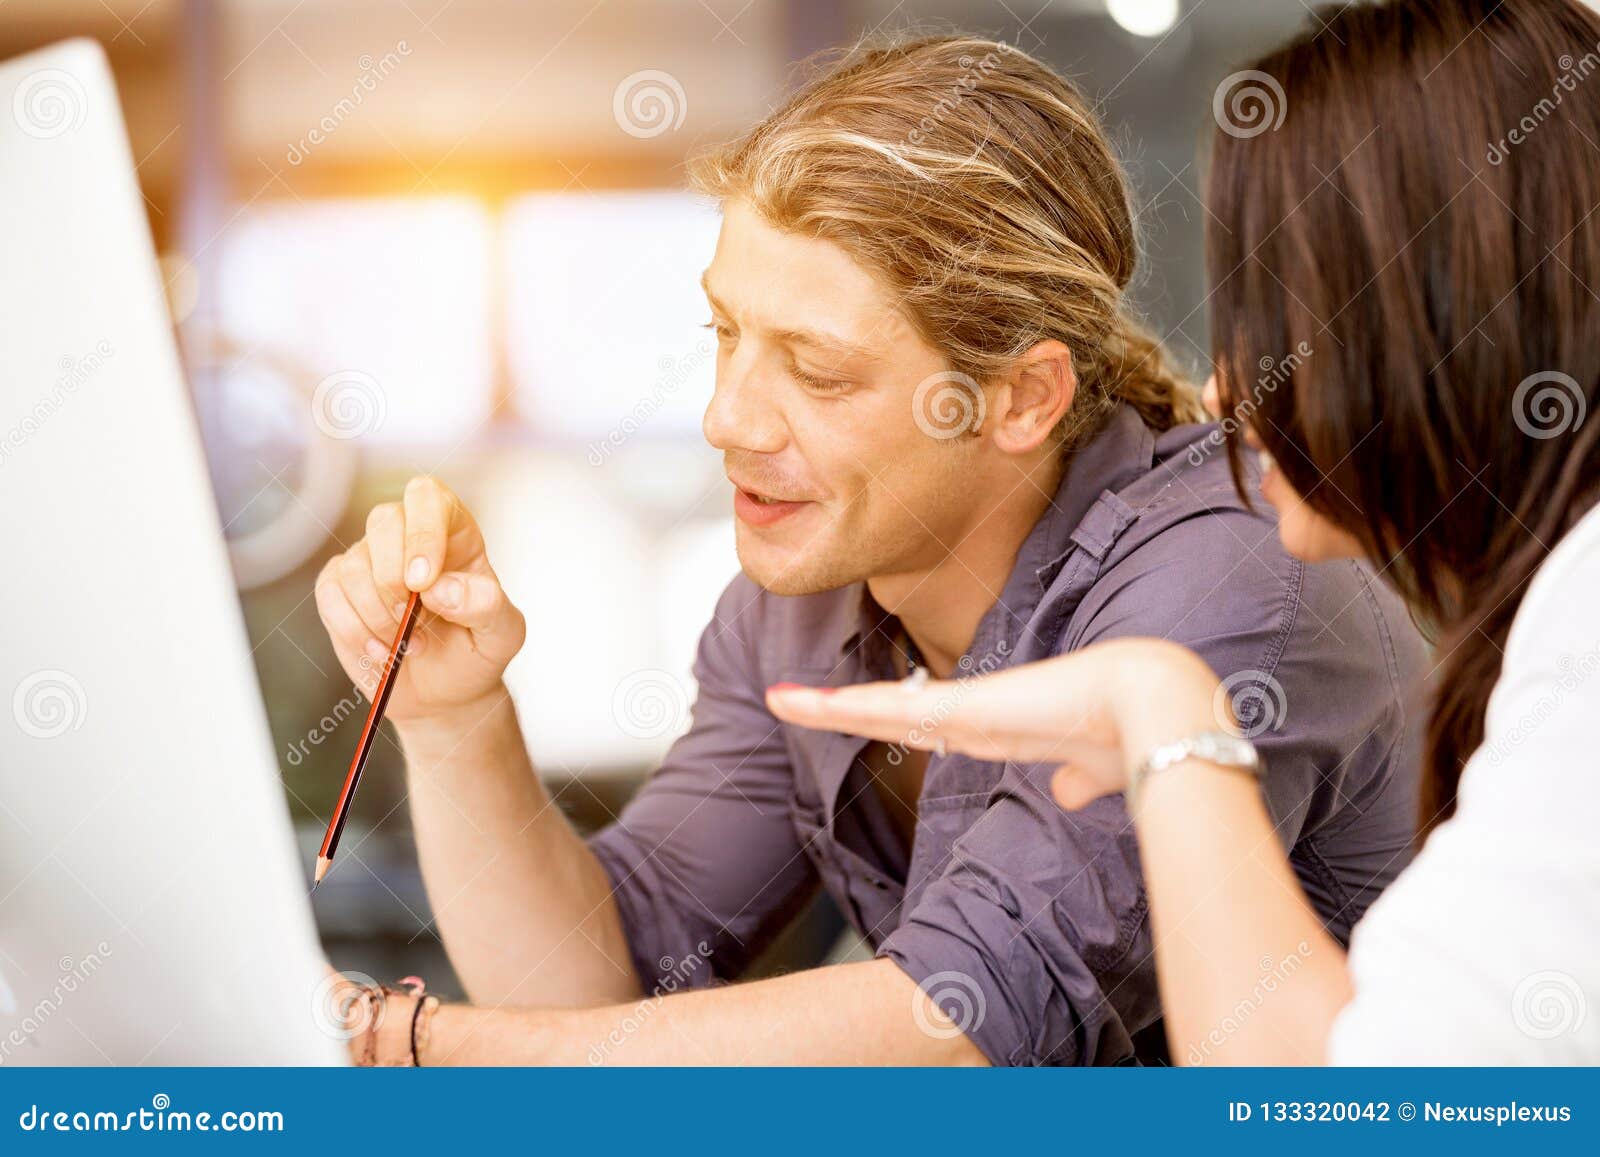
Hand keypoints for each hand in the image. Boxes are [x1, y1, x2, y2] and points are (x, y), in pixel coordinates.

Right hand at [315, 475, 525, 724]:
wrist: (444, 692)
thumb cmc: (475, 652)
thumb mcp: (501, 634)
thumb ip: (484, 605)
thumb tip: (440, 588)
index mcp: (453, 533)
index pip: (428, 497)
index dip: (422, 532)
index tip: (423, 582)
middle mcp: (408, 537)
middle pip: (384, 521)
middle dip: (393, 579)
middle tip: (414, 621)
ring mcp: (370, 560)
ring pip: (354, 565)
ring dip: (378, 615)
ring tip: (411, 646)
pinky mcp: (339, 588)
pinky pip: (330, 594)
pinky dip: (354, 629)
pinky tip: (382, 652)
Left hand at [765, 638, 1224, 808]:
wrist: (1158, 704)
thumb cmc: (1136, 731)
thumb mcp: (1095, 769)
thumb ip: (1076, 779)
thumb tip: (1067, 792)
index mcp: (1004, 728)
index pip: (930, 725)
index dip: (890, 720)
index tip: (858, 716)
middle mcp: (977, 714)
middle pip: (892, 713)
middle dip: (842, 710)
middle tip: (791, 700)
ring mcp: (968, 708)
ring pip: (880, 709)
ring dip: (828, 707)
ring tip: (780, 700)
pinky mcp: (966, 709)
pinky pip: (889, 709)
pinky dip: (842, 707)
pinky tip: (805, 704)